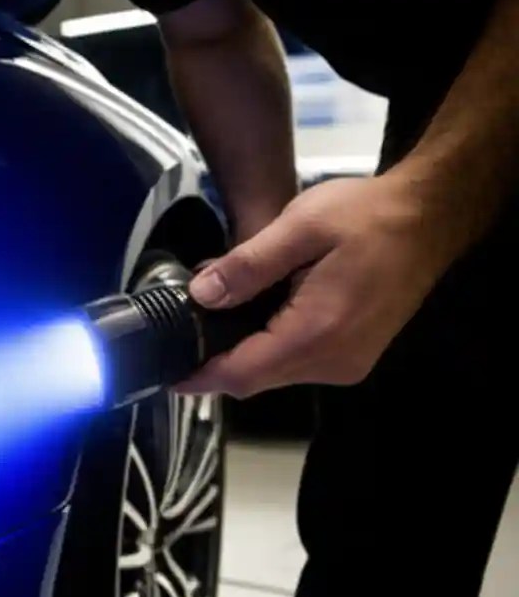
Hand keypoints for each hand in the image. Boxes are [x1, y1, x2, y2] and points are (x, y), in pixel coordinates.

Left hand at [173, 174, 462, 397]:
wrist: (430, 216)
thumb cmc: (370, 216)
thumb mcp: (300, 226)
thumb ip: (247, 265)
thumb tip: (202, 294)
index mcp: (318, 332)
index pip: (243, 374)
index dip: (199, 378)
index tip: (166, 375)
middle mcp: (335, 360)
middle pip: (255, 380)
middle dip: (216, 361)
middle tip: (183, 329)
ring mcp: (348, 362)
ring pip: (275, 374)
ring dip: (243, 353)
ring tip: (216, 313)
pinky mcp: (354, 355)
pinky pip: (297, 363)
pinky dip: (269, 347)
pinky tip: (255, 317)